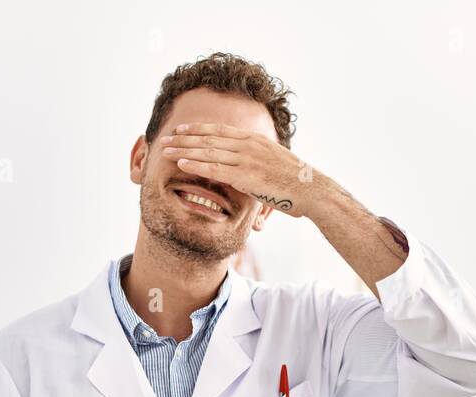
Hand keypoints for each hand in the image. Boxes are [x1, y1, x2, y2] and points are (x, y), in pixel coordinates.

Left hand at [158, 124, 323, 218]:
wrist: (311, 189)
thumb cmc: (296, 183)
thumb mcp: (275, 165)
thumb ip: (258, 163)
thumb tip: (251, 171)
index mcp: (254, 140)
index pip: (220, 130)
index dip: (198, 128)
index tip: (181, 129)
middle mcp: (248, 145)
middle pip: (208, 138)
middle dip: (183, 138)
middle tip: (164, 138)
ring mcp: (246, 159)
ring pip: (207, 151)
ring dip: (183, 150)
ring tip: (164, 150)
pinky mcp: (245, 175)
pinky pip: (214, 168)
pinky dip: (195, 165)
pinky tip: (180, 164)